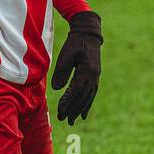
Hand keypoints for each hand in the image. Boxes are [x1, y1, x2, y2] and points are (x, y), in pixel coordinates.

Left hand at [53, 10, 101, 124]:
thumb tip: (57, 89)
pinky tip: (84, 113)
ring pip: (88, 97)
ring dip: (80, 110)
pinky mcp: (95, 76)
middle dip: (73, 109)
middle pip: (83, 97)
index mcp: (87, 71)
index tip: (60, 111)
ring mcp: (96, 77)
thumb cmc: (75, 42)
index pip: (76, 91)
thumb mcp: (66, 54)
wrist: (88, 33)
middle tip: (64, 120)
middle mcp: (93, 76)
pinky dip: (87, 104)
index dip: (67, 102)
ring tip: (73, 120)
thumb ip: (61, 71)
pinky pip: (91, 94)